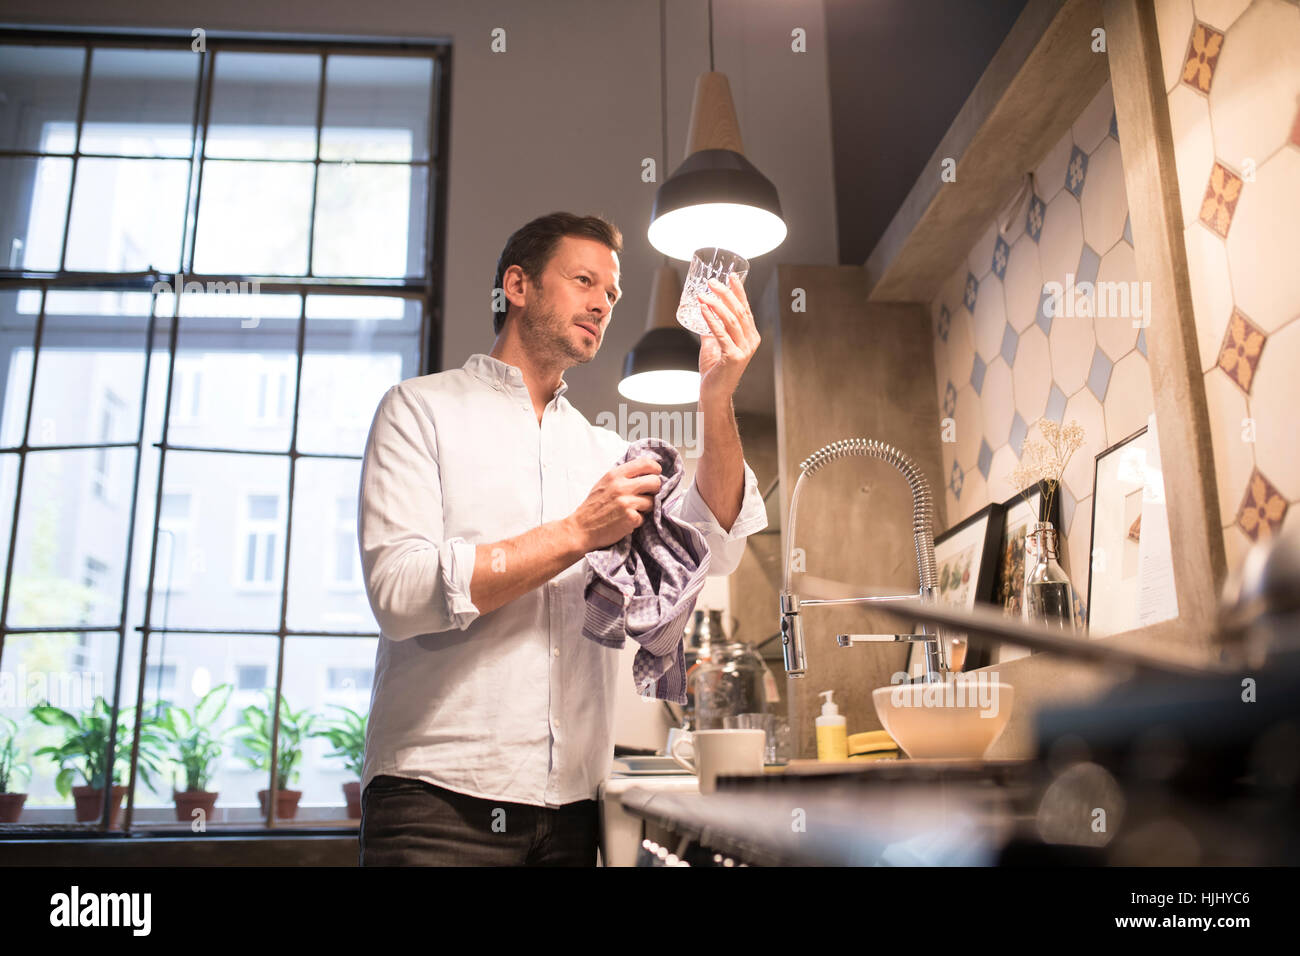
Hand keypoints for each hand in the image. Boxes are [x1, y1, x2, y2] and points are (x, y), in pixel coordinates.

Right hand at [564, 455, 662, 551]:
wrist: (581, 529)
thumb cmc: (593, 507)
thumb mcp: (604, 484)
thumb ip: (622, 477)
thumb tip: (644, 473)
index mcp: (615, 475)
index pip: (645, 463)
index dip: (655, 469)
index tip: (656, 474)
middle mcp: (621, 486)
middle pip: (655, 481)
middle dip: (654, 489)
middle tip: (647, 495)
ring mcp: (626, 502)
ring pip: (652, 501)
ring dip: (646, 508)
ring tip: (632, 510)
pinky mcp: (630, 517)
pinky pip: (645, 517)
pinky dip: (637, 521)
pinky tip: (626, 521)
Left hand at [696, 272, 760, 398]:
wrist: (714, 394)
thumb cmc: (715, 371)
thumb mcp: (714, 345)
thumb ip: (711, 330)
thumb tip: (702, 313)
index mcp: (750, 337)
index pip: (746, 309)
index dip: (738, 291)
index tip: (731, 276)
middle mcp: (751, 342)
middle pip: (739, 311)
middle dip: (725, 293)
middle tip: (712, 281)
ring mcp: (744, 350)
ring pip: (731, 320)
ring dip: (716, 304)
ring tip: (703, 294)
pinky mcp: (733, 357)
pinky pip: (721, 334)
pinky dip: (711, 320)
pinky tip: (702, 309)